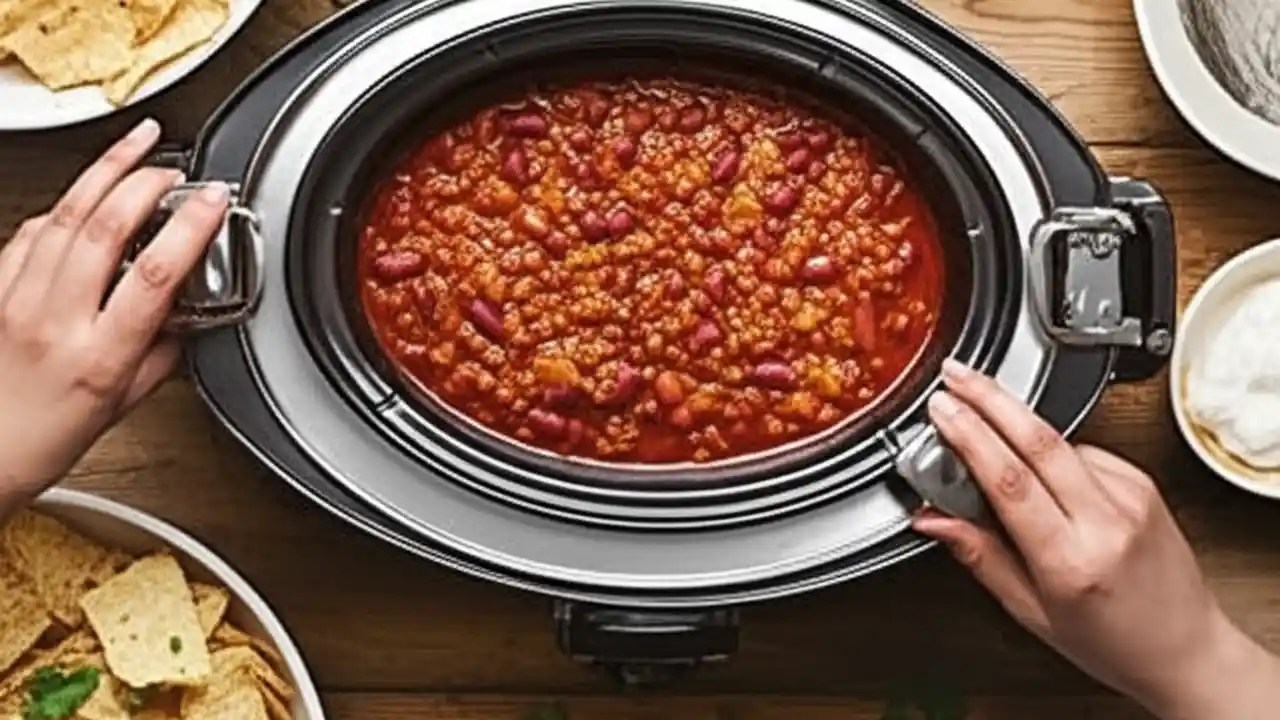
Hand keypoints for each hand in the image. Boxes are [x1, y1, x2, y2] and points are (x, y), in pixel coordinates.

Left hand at [0, 119, 227, 507]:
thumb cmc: (42, 441)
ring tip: (133, 145)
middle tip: (171, 165)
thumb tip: (186, 314)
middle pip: (102, 227)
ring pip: (62, 214)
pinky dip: (62, 203)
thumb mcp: (125, 404)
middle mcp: (54, 321)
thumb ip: (161, 353)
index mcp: (99, 356)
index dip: (188, 227)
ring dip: (103, 170)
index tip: (212, 200)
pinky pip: (30, 230)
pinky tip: (82, 193)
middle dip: (143, 180)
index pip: (153, 275)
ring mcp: (16, 299)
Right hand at [914, 359, 1279, 719]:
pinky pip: (1084, 449)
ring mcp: (1132, 497)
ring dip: (1015, 417)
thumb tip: (931, 519)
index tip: (943, 410)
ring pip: (1061, 440)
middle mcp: (1107, 522)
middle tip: (955, 374)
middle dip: (989, 397)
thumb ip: (979, 555)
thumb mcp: (1030, 610)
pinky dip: (1050, 447)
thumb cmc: (1111, 641)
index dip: (970, 437)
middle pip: (1040, 439)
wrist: (1184, 648)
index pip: (1011, 481)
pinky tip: (1033, 458)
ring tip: (976, 403)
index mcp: (1071, 561)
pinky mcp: (1144, 481)